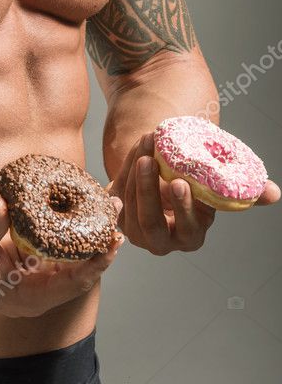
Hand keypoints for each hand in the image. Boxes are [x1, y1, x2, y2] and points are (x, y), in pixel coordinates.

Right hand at [0, 193, 124, 317]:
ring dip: (89, 234)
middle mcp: (40, 291)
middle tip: (114, 209)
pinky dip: (70, 231)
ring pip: (72, 259)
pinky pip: (58, 250)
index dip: (96, 263)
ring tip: (105, 205)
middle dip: (100, 242)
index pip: (74, 283)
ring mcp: (37, 279)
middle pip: (81, 270)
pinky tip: (78, 208)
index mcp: (30, 297)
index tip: (112, 241)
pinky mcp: (31, 264)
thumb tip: (0, 202)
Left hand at [106, 132, 280, 254]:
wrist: (163, 177)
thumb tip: (274, 193)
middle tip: (150, 160)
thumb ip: (243, 192)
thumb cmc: (195, 185)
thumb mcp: (216, 189)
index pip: (187, 228)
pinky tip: (138, 147)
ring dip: (135, 171)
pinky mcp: (118, 216)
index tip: (180, 182)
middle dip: (148, 190)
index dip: (182, 207)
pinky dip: (126, 167)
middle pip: (150, 221)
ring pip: (131, 203)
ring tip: (147, 142)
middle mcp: (162, 241)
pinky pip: (118, 192)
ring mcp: (136, 231)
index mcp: (191, 237)